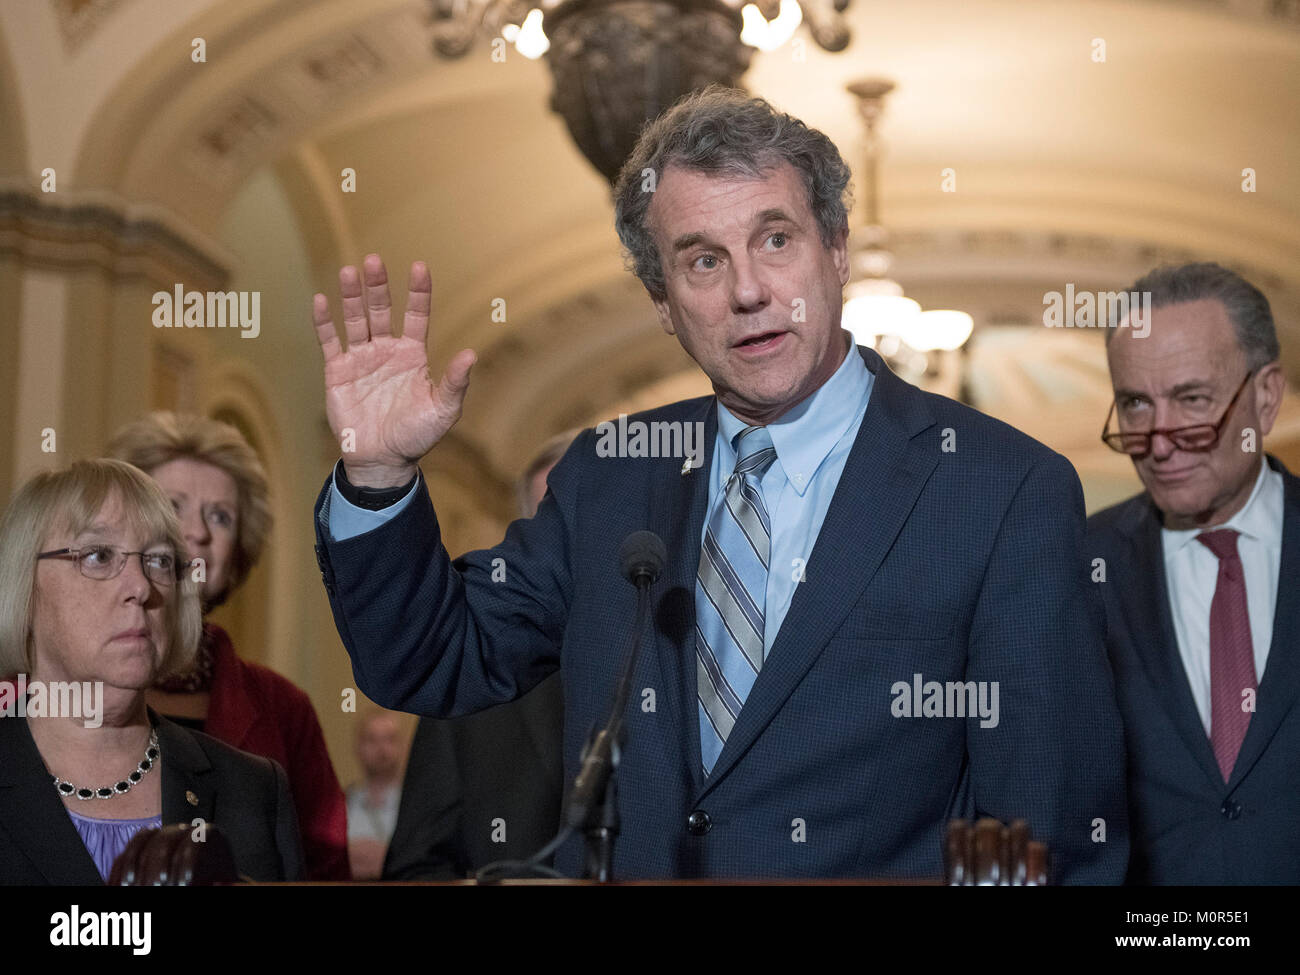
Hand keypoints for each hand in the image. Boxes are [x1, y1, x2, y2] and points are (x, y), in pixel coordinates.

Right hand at [312, 255, 475, 487]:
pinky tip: (320, 300)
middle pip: (381, 310)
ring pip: (355, 319)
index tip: (420, 267)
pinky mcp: (338, 372)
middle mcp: (386, 350)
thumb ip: (455, 383)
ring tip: (350, 271)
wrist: (383, 459)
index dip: (418, 292)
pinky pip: (330, 341)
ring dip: (352, 296)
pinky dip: (324, 322)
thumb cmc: (417, 436)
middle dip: (378, 286)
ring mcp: (361, 359)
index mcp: (413, 355)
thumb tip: (471, 354)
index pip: (416, 315)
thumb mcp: (443, 411)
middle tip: (374, 261)